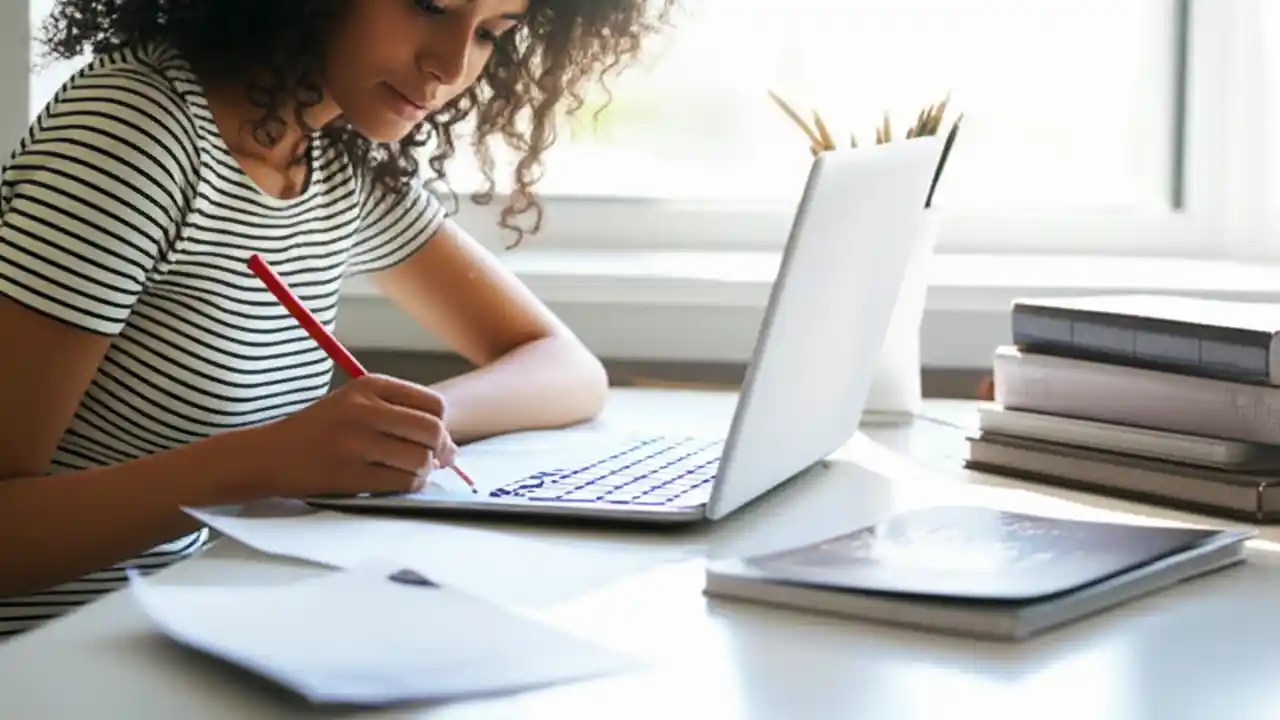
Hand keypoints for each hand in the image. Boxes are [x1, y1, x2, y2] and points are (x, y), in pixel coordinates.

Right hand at [248, 374, 458, 497]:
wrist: (269, 454)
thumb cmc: (321, 431)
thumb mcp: (357, 406)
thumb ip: (402, 418)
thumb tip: (452, 449)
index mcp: (370, 386)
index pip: (433, 404)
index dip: (441, 426)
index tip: (432, 440)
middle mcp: (365, 410)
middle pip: (433, 431)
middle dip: (441, 451)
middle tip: (433, 462)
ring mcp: (356, 442)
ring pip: (421, 460)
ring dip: (422, 472)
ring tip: (405, 472)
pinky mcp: (350, 474)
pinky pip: (402, 483)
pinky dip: (408, 487)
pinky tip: (394, 483)